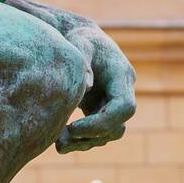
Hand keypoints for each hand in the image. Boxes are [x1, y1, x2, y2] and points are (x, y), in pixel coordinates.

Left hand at [55, 26, 135, 152]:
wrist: (82, 38)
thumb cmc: (78, 39)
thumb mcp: (78, 44)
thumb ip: (82, 62)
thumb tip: (88, 86)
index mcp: (121, 74)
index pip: (124, 107)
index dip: (103, 122)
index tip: (73, 128)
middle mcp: (123, 90)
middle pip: (119, 125)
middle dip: (92, 135)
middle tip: (62, 139)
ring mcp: (114, 101)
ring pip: (110, 133)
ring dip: (86, 142)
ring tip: (58, 143)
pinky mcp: (103, 109)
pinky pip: (100, 132)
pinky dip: (82, 139)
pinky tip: (60, 140)